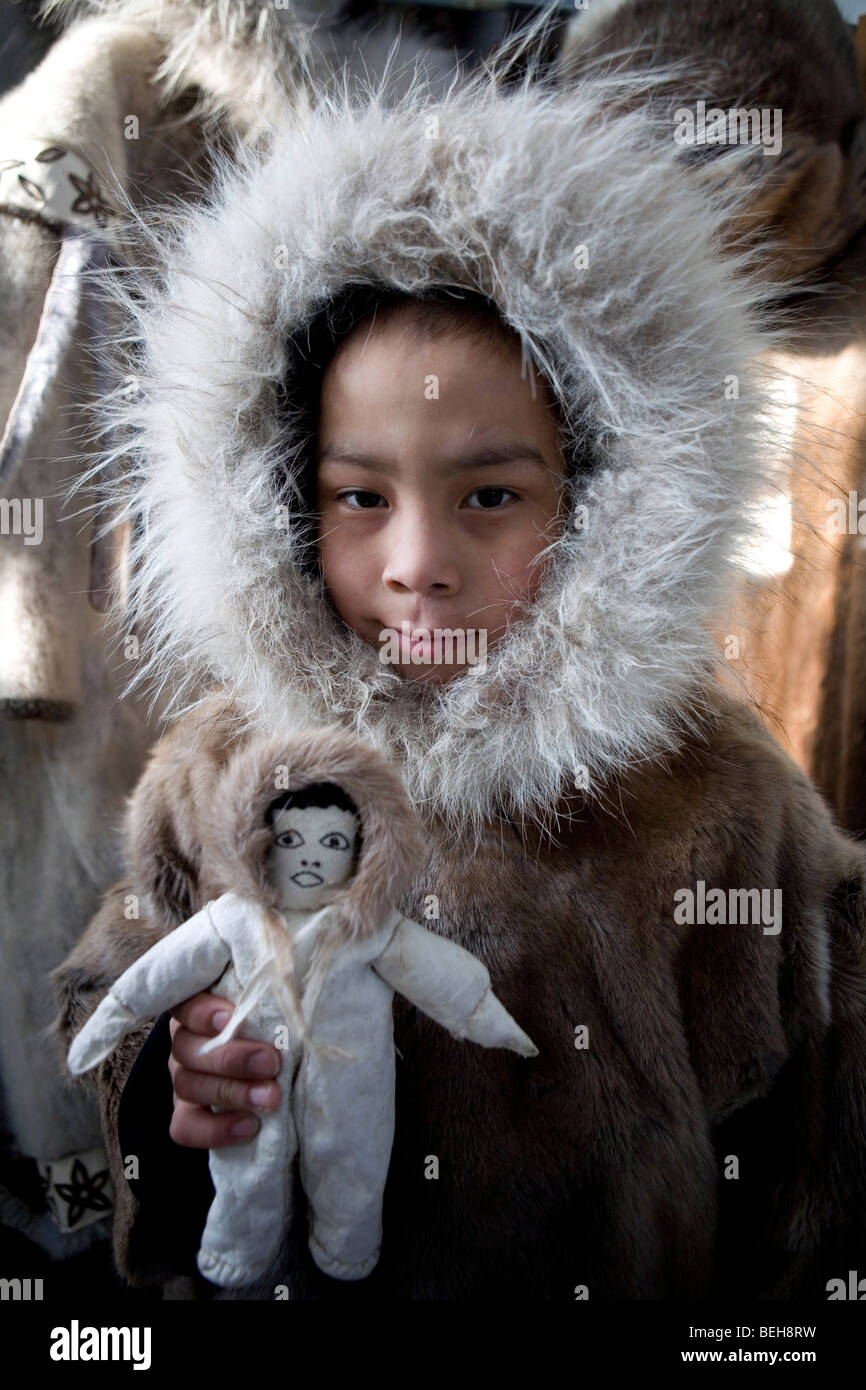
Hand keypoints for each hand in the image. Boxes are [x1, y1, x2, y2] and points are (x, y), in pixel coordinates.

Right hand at [167, 993, 281, 1147]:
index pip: (185, 1005)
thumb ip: (273, 990)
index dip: (202, 1012)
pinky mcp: (189, 1115)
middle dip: (230, 1058)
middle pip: (186, 1048)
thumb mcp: (275, 999)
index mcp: (200, 1008)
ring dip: (232, 1093)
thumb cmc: (279, 1020)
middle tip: (271, 1063)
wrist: (281, 1066)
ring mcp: (186, 1079)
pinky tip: (250, 1126)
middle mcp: (186, 1042)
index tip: (232, 1016)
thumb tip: (288, 980)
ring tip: (271, 1097)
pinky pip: (185, 1127)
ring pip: (188, 1086)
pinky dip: (215, 1129)